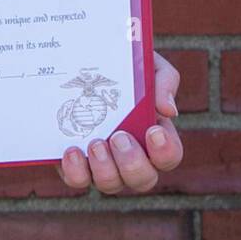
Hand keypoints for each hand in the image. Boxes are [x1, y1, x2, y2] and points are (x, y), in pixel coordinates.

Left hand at [58, 49, 182, 193]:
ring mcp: (103, 163)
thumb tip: (168, 110)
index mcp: (154, 136)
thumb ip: (164, 80)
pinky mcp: (75, 161)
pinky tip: (71, 151)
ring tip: (95, 143)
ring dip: (105, 169)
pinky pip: (78, 179)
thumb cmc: (122, 64)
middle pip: (143, 179)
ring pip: (110, 184)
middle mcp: (131, 157)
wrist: (82, 54)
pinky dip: (76, 171)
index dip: (166, 151)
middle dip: (133, 163)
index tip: (154, 131)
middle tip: (119, 137)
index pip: (169, 155)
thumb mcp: (147, 62)